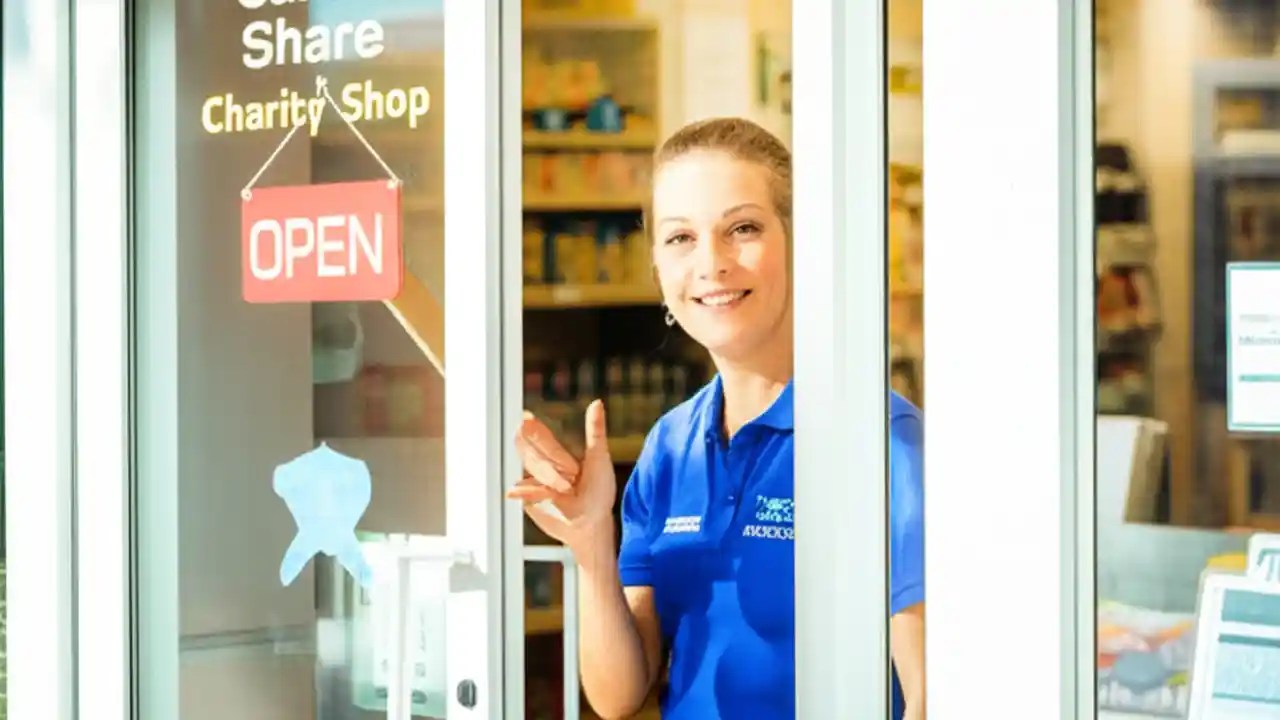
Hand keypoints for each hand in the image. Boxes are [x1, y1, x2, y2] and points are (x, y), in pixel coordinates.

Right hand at [508, 399, 617, 553]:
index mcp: (559, 454)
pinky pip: (525, 493)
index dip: (535, 428)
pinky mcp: (532, 501)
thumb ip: (595, 431)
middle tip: (549, 447)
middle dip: (542, 448)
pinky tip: (514, 491)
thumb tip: (597, 401)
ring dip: (547, 475)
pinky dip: (524, 491)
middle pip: (533, 452)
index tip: (527, 415)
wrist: (592, 525)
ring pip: (533, 470)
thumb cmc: (599, 490)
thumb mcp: (600, 458)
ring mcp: (536, 484)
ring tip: (567, 487)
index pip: (542, 438)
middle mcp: (545, 466)